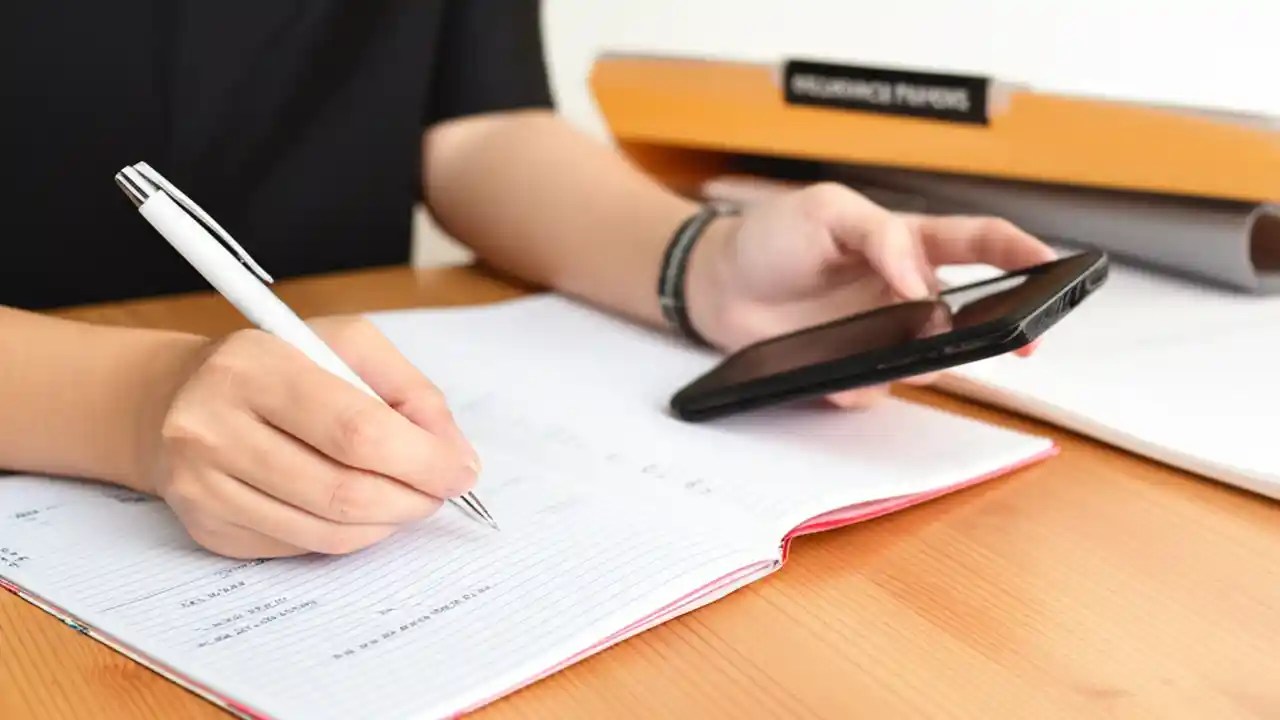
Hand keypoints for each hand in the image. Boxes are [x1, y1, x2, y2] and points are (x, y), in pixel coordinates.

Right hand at [136, 317, 478, 558]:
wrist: (172, 399)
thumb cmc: (276, 366)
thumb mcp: (344, 346)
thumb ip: (409, 391)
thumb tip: (455, 456)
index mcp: (254, 366)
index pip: (356, 431)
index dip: (422, 459)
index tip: (459, 470)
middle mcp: (214, 427)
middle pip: (343, 490)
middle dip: (412, 498)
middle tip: (439, 491)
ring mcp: (203, 485)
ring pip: (327, 531)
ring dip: (386, 522)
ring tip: (405, 497)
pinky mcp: (207, 528)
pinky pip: (301, 547)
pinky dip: (347, 534)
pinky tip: (356, 507)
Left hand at [686, 179, 1056, 407]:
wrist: (715, 284)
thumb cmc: (771, 236)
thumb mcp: (826, 212)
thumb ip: (881, 237)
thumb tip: (918, 281)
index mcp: (906, 242)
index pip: (978, 243)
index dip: (1021, 252)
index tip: (1054, 265)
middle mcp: (903, 291)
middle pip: (970, 313)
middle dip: (998, 328)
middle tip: (1014, 341)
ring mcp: (879, 333)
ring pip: (929, 359)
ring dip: (920, 362)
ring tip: (893, 353)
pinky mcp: (850, 368)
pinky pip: (875, 390)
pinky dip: (861, 388)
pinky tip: (839, 379)